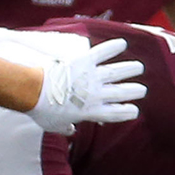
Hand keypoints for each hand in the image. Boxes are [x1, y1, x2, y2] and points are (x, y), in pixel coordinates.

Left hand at [25, 37, 144, 133]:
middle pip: (122, 92)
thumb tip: (70, 131)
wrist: (33, 91)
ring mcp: (91, 77)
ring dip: (130, 69)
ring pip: (117, 72)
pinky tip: (122, 43)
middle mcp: (95, 95)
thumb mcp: (55, 126)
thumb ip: (66, 129)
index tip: (134, 111)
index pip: (115, 114)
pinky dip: (112, 47)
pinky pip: (101, 53)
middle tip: (141, 89)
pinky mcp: (83, 62)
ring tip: (138, 67)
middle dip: (134, 91)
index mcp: (90, 112)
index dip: (127, 113)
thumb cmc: (42, 111)